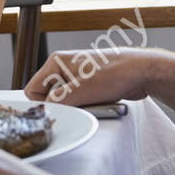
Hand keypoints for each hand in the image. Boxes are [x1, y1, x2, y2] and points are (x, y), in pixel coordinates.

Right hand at [24, 48, 153, 105]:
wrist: (142, 72)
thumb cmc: (114, 74)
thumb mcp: (80, 91)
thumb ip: (58, 102)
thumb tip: (45, 111)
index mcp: (56, 62)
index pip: (33, 89)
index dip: (42, 104)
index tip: (56, 112)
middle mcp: (63, 68)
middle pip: (48, 96)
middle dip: (62, 106)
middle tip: (78, 108)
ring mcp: (77, 77)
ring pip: (65, 101)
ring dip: (77, 108)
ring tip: (92, 104)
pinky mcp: (89, 85)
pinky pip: (79, 102)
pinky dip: (86, 106)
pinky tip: (98, 104)